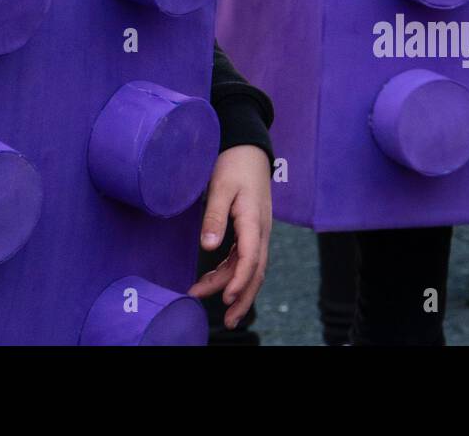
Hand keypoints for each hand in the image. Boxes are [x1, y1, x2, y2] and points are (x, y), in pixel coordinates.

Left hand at [190, 145, 271, 328]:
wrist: (249, 147)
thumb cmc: (234, 163)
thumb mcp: (221, 186)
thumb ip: (215, 216)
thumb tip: (207, 247)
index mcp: (255, 220)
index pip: (252, 258)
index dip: (239, 280)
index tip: (225, 297)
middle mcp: (261, 230)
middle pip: (256, 271)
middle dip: (243, 298)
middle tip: (228, 321)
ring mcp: (259, 231)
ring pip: (251, 267)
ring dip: (235, 287)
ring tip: (214, 305)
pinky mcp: (252, 229)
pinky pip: (245, 257)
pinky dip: (232, 273)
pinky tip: (216, 281)